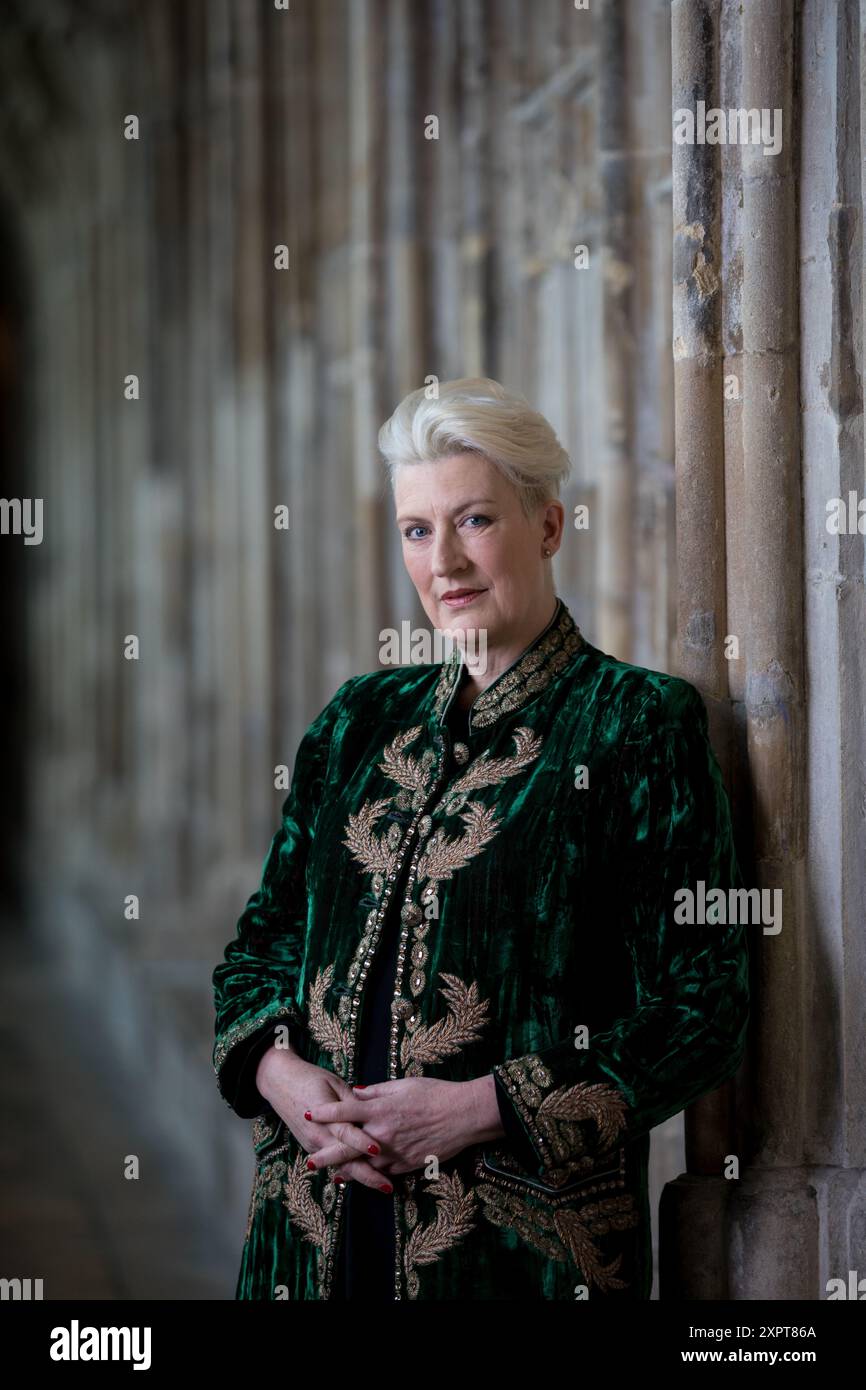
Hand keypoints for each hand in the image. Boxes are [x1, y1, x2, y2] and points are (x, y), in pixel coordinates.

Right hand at [255, 1048, 387, 1184]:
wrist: (279, 1083)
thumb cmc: (310, 1078)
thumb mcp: (334, 1084)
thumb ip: (352, 1102)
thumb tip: (372, 1114)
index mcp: (324, 1116)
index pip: (345, 1132)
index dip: (361, 1141)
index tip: (378, 1150)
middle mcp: (318, 1135)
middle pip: (344, 1159)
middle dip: (367, 1174)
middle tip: (388, 1187)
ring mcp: (313, 1144)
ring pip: (340, 1165)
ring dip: (361, 1177)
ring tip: (382, 1186)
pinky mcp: (311, 1147)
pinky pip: (333, 1162)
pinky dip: (349, 1171)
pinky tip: (367, 1178)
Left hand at [303, 1075, 505, 1189]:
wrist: (463, 1115)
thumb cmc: (435, 1093)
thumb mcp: (403, 1085)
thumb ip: (376, 1091)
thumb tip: (356, 1092)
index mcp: (379, 1109)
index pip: (344, 1110)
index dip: (324, 1112)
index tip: (308, 1113)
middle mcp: (382, 1133)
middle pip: (346, 1147)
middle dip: (325, 1155)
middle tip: (308, 1162)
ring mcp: (393, 1153)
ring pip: (363, 1165)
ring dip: (347, 1170)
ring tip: (332, 1175)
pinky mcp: (406, 1165)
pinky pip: (384, 1172)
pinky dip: (373, 1174)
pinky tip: (365, 1177)